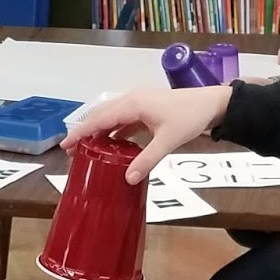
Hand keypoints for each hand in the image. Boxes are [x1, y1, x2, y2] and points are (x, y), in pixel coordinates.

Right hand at [60, 85, 232, 182]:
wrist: (212, 104)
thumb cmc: (190, 118)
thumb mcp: (167, 141)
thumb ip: (147, 160)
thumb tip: (128, 179)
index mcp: (133, 104)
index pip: (99, 118)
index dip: (81, 131)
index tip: (66, 144)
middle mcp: (132, 100)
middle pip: (101, 115)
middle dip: (85, 132)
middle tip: (72, 151)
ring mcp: (139, 103)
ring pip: (111, 116)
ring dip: (99, 131)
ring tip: (88, 149)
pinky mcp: (147, 109)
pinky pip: (123, 119)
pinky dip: (114, 131)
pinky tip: (111, 145)